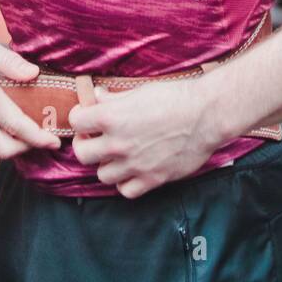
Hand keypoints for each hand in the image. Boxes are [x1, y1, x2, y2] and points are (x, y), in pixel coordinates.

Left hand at [68, 77, 221, 198]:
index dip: (80, 117)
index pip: (75, 122)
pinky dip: (125, 182)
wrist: (206, 114)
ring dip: (106, 164)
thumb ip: (113, 98)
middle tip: (95, 138)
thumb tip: (97, 97)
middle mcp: (118, 144)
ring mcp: (134, 165)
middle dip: (85, 144)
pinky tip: (131, 170)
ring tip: (116, 155)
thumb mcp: (139, 91)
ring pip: (102, 175)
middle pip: (82, 153)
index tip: (86, 117)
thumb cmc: (175, 97)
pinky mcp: (152, 179)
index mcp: (111, 118)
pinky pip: (126, 190)